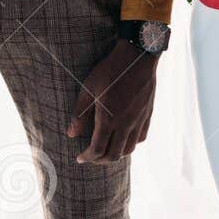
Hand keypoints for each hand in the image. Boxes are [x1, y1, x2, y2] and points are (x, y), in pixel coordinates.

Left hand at [67, 41, 158, 163]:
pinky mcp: (147, 115)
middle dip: (100, 160)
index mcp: (108, 119)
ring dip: (116, 154)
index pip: (98, 149)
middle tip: (91, 157)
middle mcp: (125, 124)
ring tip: (106, 151)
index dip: (87, 157)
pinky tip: (124, 139)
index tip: (80, 158)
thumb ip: (79, 114)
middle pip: (114, 155)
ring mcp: (139, 121)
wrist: (137, 58)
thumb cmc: (110, 71)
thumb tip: (71, 134)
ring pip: (129, 149)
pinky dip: (131, 144)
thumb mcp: (88, 89)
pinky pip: (140, 138)